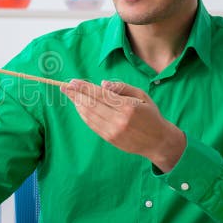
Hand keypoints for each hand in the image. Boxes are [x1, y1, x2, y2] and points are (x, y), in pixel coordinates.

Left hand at [60, 79, 185, 171]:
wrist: (158, 141)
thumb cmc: (150, 115)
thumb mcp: (141, 96)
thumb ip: (122, 88)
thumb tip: (102, 84)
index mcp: (128, 106)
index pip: (100, 94)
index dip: (84, 87)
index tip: (72, 81)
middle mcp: (119, 119)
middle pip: (91, 104)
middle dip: (75, 94)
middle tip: (64, 87)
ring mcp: (113, 131)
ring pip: (88, 115)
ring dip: (77, 104)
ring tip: (70, 95)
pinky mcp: (109, 138)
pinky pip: (92, 124)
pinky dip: (83, 115)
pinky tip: (79, 107)